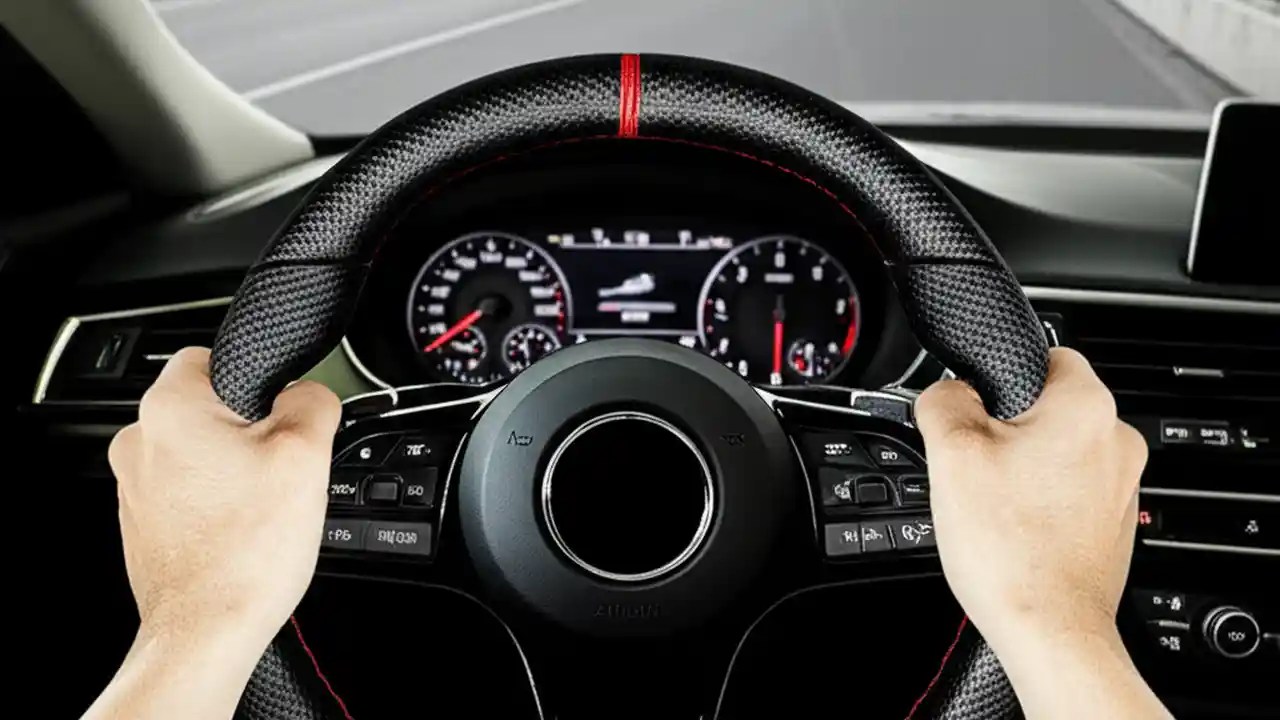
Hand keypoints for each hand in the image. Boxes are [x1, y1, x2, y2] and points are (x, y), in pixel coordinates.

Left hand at [108, 347, 340, 645]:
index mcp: (170, 408)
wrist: (207, 632)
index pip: (210, 353)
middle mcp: (139, 442)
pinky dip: (218, 504)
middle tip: (282, 467)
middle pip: (210, 408)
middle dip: (250, 431)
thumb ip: (313, 402)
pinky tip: (244, 530)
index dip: (257, 378)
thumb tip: (308, 393)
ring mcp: (134, 486)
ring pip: (201, 453)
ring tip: (263, 506)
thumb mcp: (306, 454)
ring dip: (234, 469)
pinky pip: (189, 492)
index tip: (280, 410)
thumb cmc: (244, 553)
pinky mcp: (143, 522)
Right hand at [914, 348, 1147, 654]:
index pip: (1046, 351)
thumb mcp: (951, 453)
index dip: (999, 373)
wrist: (1049, 631)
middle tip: (972, 464)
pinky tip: (1012, 529)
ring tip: (991, 504)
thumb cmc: (1012, 551)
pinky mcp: (1114, 522)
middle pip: (1046, 407)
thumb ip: (943, 401)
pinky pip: (1067, 492)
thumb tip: (945, 391)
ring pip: (1055, 452)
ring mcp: (1121, 485)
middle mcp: (1117, 441)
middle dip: (1005, 429)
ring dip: (1021, 467)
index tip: (975, 403)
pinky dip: (1038, 502)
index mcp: (1087, 407)